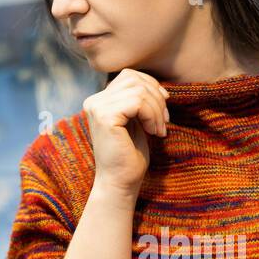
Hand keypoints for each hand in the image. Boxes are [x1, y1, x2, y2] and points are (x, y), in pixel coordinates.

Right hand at [84, 68, 169, 197]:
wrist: (120, 182)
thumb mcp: (135, 120)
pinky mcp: (105, 117)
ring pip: (138, 90)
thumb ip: (137, 100)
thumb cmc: (130, 154)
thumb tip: (155, 84)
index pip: (129, 76)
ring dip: (156, 110)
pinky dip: (152, 116)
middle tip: (164, 122)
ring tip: (159, 129)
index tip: (163, 107)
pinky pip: (137, 102)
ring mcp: (97, 108)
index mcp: (99, 100)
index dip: (151, 86)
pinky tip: (153, 132)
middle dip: (156, 98)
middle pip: (134, 79)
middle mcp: (94, 101)